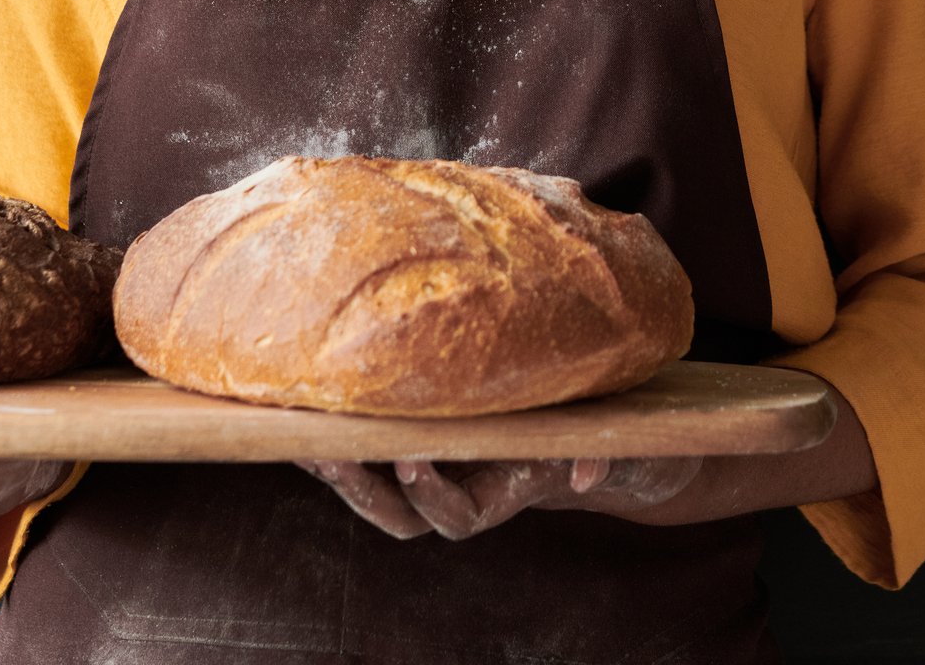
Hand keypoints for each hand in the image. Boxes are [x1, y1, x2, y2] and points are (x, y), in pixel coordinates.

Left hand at [296, 454, 701, 540]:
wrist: (601, 433)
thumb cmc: (610, 436)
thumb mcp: (619, 444)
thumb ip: (603, 457)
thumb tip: (585, 473)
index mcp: (505, 490)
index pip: (459, 515)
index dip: (433, 496)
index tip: (414, 459)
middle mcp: (465, 487)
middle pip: (402, 516)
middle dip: (365, 490)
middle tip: (333, 455)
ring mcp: (443, 468)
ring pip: (379, 493)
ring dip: (340, 470)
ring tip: (304, 437)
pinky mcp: (425, 440)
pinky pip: (375, 451)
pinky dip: (342, 435)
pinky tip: (305, 407)